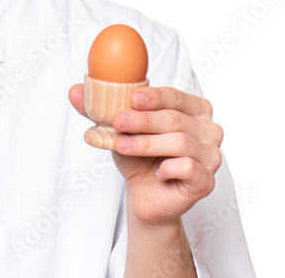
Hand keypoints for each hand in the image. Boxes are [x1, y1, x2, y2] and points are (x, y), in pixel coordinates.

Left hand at [68, 84, 222, 227]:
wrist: (144, 195)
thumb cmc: (139, 157)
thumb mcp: (118, 130)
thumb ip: (99, 109)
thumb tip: (73, 90)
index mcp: (194, 109)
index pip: (176, 96)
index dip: (153, 97)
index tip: (131, 99)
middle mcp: (209, 130)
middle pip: (176, 119)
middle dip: (143, 120)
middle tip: (118, 122)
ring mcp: (211, 155)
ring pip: (181, 142)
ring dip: (147, 144)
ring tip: (123, 147)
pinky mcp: (207, 180)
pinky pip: (189, 168)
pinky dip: (169, 168)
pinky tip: (157, 172)